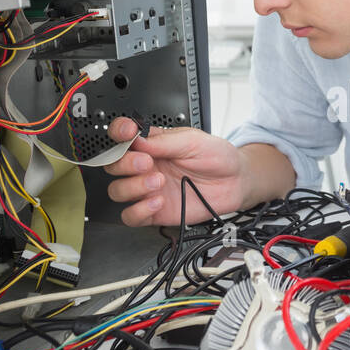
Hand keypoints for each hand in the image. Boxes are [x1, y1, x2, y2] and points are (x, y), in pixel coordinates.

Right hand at [102, 118, 245, 226]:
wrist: (236, 182)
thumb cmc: (218, 158)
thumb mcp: (193, 141)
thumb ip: (164, 141)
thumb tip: (137, 138)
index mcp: (152, 145)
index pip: (121, 137)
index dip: (118, 133)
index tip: (126, 133)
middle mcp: (146, 167)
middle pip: (113, 166)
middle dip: (125, 164)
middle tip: (147, 163)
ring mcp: (148, 190)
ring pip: (117, 191)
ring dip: (132, 187)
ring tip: (158, 182)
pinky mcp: (155, 212)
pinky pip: (131, 216)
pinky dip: (139, 210)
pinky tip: (157, 201)